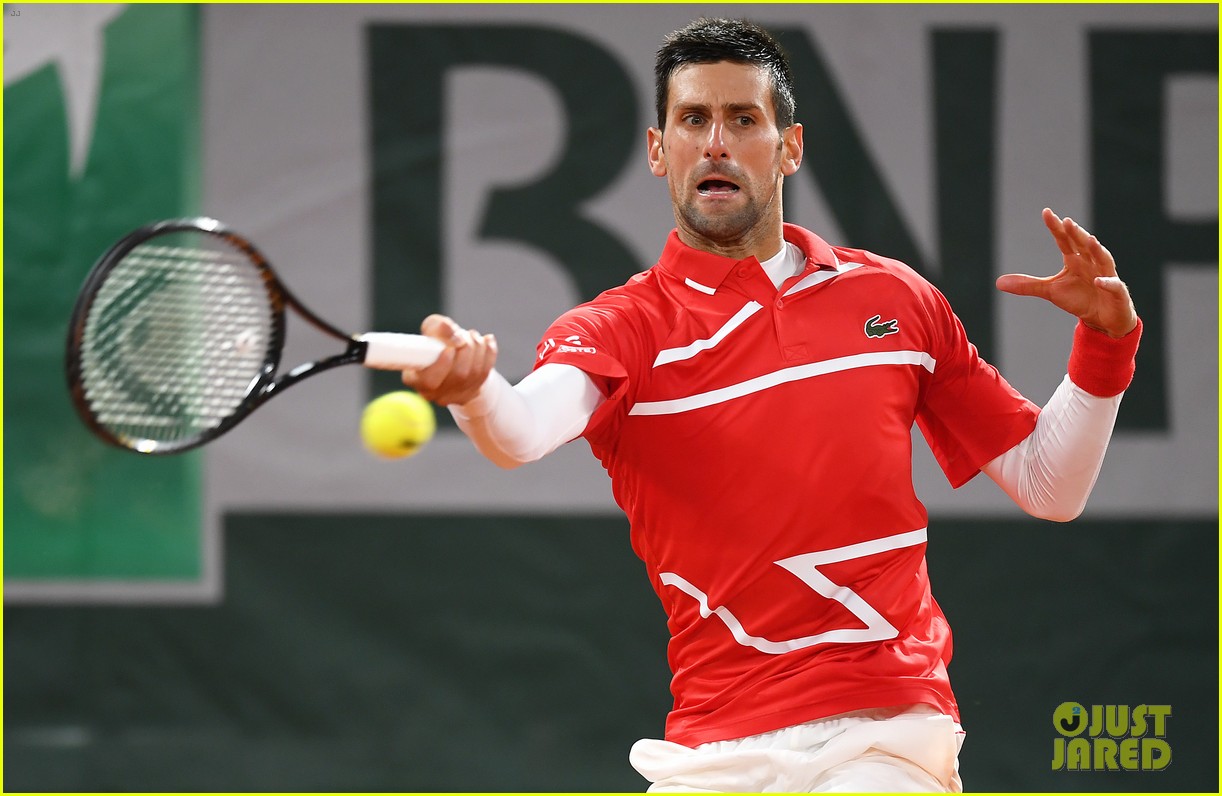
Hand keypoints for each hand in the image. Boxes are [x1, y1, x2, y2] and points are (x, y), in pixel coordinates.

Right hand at [401, 314, 497, 405]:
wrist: (454, 356)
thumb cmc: (437, 341)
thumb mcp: (432, 329)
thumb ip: (437, 327)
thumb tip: (450, 331)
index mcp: (416, 379)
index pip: (428, 380)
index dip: (442, 365)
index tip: (450, 348)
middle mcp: (434, 393)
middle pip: (458, 375)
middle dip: (466, 349)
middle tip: (463, 335)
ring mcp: (455, 395)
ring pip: (474, 373)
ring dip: (477, 348)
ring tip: (472, 336)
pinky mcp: (472, 392)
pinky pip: (486, 373)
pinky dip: (489, 353)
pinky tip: (487, 341)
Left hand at [995, 208, 1137, 337]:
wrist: (1102, 318)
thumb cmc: (1079, 298)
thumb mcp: (1050, 291)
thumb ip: (1027, 285)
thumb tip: (998, 282)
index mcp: (1074, 260)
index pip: (1064, 240)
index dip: (1056, 227)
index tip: (1046, 212)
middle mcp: (1091, 263)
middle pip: (1083, 245)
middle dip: (1076, 233)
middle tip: (1066, 221)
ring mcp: (1105, 275)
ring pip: (1102, 259)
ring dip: (1096, 249)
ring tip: (1089, 239)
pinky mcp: (1116, 291)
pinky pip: (1112, 285)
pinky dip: (1106, 282)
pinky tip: (1098, 280)